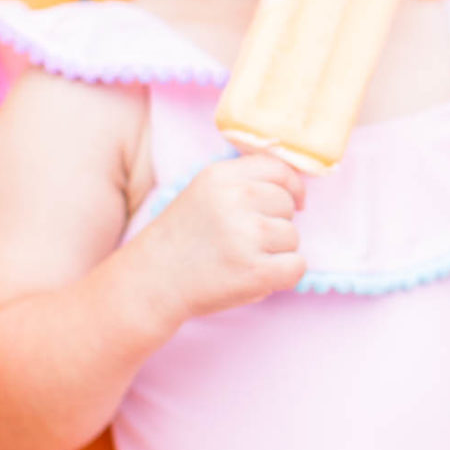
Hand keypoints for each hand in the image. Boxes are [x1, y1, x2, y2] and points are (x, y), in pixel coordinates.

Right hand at [141, 152, 306, 322]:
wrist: (152, 282)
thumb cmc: (183, 239)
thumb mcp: (205, 192)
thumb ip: (244, 182)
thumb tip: (297, 183)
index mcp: (221, 176)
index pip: (279, 168)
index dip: (292, 187)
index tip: (295, 202)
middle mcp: (235, 199)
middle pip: (287, 204)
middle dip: (275, 223)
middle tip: (244, 240)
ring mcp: (246, 235)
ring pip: (293, 237)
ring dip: (276, 251)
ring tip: (242, 258)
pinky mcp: (255, 270)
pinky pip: (297, 266)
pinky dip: (285, 275)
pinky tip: (259, 276)